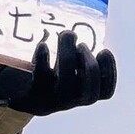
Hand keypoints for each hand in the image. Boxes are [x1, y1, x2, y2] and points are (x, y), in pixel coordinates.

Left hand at [0, 30, 116, 114]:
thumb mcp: (72, 68)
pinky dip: (42, 59)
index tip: (103, 50)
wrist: (25, 97)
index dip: (110, 71)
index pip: (106, 91)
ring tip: (66, 35)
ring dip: (68, 56)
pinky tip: (43, 45)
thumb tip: (77, 33)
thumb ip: (81, 56)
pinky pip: (40, 78)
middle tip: (81, 45)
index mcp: (85, 93)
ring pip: (66, 83)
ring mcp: (54, 99)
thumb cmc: (55, 75)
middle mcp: (72, 100)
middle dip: (89, 64)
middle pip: (89, 90)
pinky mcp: (34, 92)